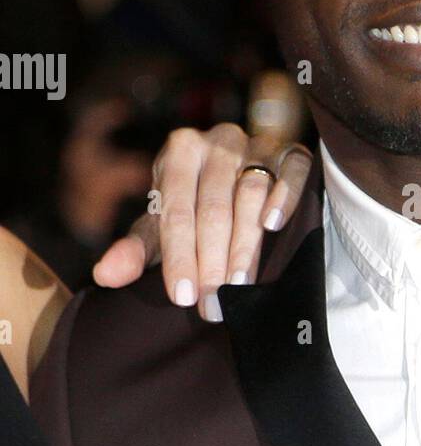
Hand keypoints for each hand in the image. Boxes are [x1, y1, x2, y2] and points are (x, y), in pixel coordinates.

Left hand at [92, 124, 312, 319]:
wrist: (240, 171)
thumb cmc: (194, 203)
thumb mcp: (163, 224)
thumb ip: (137, 248)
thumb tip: (104, 275)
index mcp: (179, 152)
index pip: (176, 210)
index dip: (179, 256)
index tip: (184, 297)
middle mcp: (218, 141)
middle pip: (213, 206)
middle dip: (211, 260)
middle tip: (213, 304)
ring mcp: (256, 144)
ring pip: (250, 193)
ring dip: (245, 244)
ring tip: (239, 285)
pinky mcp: (291, 151)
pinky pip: (291, 170)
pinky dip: (283, 196)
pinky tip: (272, 225)